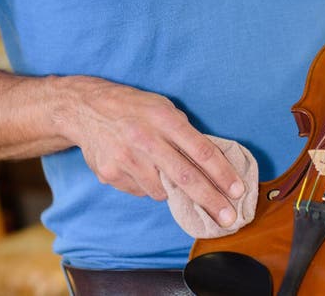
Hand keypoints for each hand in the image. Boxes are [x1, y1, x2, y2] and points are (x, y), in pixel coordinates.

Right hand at [63, 78, 244, 226]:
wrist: (86, 108)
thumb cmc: (133, 107)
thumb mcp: (162, 107)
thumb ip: (184, 133)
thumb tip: (212, 165)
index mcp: (163, 118)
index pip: (200, 150)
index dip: (222, 173)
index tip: (238, 191)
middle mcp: (145, 138)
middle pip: (186, 177)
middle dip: (211, 200)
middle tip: (229, 218)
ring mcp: (126, 158)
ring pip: (162, 190)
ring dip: (171, 190)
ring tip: (161, 169)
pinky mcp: (111, 173)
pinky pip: (141, 191)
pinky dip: (148, 185)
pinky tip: (140, 167)